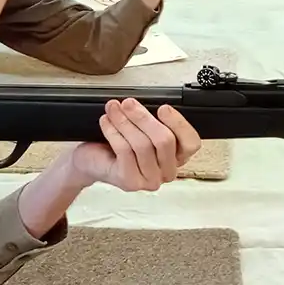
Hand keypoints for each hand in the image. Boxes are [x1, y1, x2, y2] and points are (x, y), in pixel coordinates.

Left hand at [69, 100, 201, 191]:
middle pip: (165, 141)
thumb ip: (152, 120)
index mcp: (176, 157)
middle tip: (129, 103)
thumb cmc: (117, 145)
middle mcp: (166, 171)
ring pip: (142, 145)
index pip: (191, 143)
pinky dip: (114, 132)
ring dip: (125, 121)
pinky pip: (124, 151)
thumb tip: (150, 103)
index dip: (179, 124)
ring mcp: (149, 179)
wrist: (92, 162)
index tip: (163, 108)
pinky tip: (106, 121)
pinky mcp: (130, 181)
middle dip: (144, 118)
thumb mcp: (141, 129)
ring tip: (113, 109)